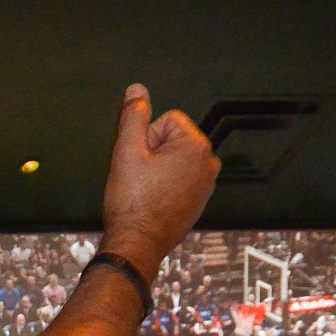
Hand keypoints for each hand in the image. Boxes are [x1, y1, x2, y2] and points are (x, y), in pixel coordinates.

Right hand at [100, 84, 218, 282]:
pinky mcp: (200, 201)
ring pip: (175, 161)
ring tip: (145, 192)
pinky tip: (153, 202)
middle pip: (173, 140)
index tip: (139, 162)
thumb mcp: (126, 152)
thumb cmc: (131, 203)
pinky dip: (166, 187)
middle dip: (153, 154)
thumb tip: (137, 90)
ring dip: (159, 170)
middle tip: (140, 178)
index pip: (166, 121)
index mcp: (196, 146)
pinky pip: (181, 180)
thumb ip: (133, 117)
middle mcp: (209, 162)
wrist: (137, 245)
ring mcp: (207, 184)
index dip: (145, 139)